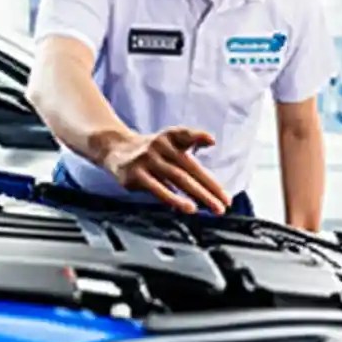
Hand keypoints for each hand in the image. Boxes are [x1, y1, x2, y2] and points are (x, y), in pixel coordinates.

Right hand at [100, 127, 230, 214]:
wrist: (116, 149)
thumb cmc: (152, 150)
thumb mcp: (170, 140)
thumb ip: (191, 142)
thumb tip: (212, 143)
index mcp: (170, 137)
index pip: (185, 134)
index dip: (198, 136)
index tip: (212, 141)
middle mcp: (159, 146)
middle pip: (189, 167)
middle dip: (210, 186)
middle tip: (225, 201)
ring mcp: (147, 161)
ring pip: (177, 179)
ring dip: (198, 194)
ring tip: (213, 207)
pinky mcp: (136, 176)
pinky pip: (158, 189)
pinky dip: (174, 198)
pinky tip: (188, 207)